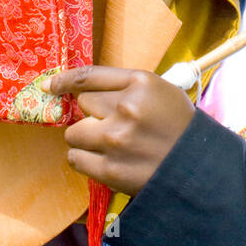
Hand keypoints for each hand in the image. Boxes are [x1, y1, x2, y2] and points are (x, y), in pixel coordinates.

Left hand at [49, 66, 194, 196]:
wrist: (196, 166)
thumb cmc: (178, 125)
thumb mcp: (160, 91)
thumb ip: (124, 86)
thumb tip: (80, 90)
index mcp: (141, 83)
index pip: (90, 77)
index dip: (65, 80)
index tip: (50, 85)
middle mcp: (126, 108)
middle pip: (82, 105)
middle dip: (92, 114)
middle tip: (112, 125)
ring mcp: (116, 140)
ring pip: (73, 133)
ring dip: (84, 138)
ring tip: (107, 145)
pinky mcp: (110, 169)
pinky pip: (75, 158)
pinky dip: (84, 159)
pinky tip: (102, 159)